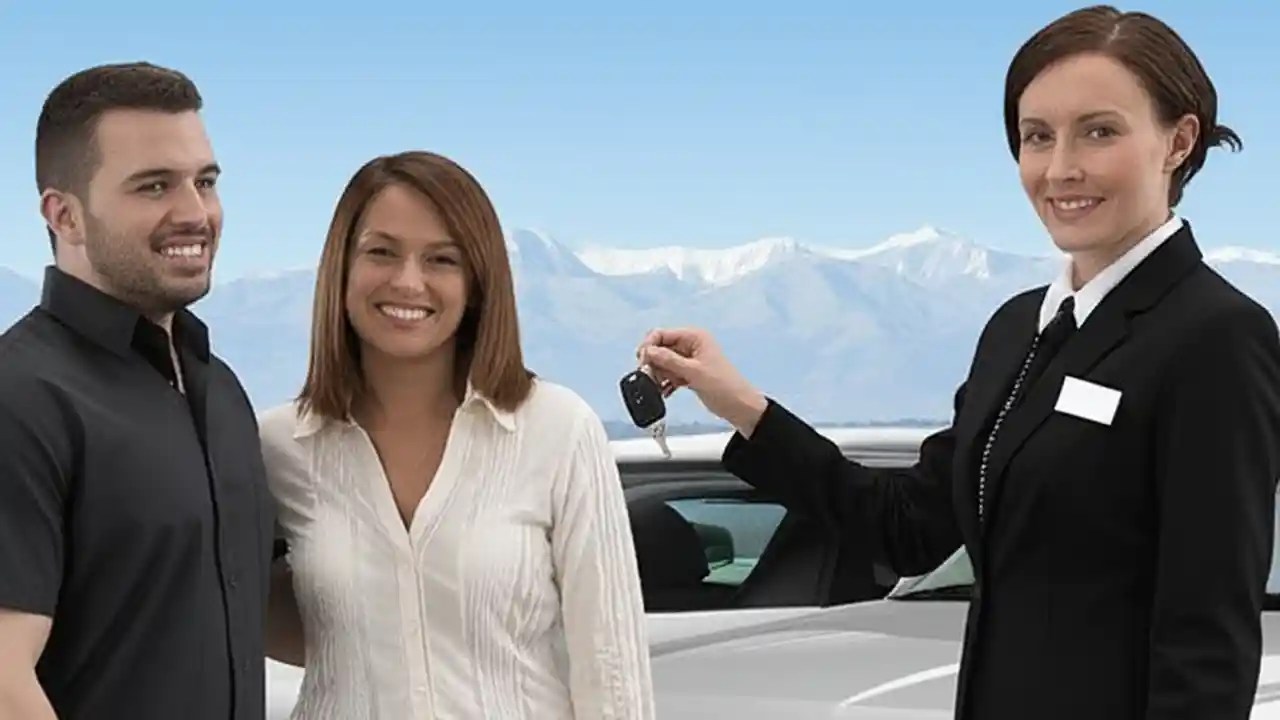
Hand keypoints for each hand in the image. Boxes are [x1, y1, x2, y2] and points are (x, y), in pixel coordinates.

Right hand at [636, 327, 768, 437]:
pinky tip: (665, 392)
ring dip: (658, 375)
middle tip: (650, 377)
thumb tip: (648, 352)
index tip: (643, 362)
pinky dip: (665, 383)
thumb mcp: (694, 372)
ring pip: (663, 363)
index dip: (649, 346)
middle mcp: (691, 345)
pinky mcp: (689, 374)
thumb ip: (669, 360)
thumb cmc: (725, 387)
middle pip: (660, 348)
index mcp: (695, 337)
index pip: (661, 334)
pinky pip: (669, 374)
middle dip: (653, 363)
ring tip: (659, 387)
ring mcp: (689, 360)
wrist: (740, 407)